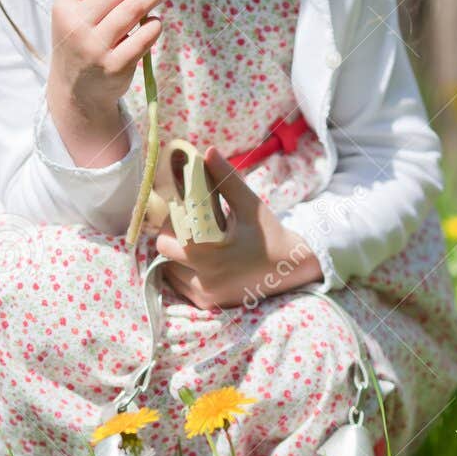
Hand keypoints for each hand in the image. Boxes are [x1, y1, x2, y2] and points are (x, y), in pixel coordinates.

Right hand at [48, 0, 167, 117]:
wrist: (75, 91)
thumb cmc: (81, 41)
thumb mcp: (77, 14)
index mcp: (65, 5)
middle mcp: (77, 24)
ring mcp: (95, 47)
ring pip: (135, 8)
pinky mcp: (115, 66)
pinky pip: (145, 36)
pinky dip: (155, 25)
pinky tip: (153, 23)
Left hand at [154, 146, 323, 309]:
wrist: (290, 267)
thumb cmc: (269, 233)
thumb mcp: (250, 204)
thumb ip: (226, 178)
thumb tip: (207, 151)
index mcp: (209, 254)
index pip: (166, 240)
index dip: (170, 225)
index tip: (182, 216)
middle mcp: (204, 279)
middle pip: (165, 256)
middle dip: (172, 240)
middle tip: (189, 229)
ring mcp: (205, 295)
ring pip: (170, 273)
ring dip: (176, 258)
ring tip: (196, 244)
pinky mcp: (208, 304)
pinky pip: (181, 287)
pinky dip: (185, 273)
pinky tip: (201, 261)